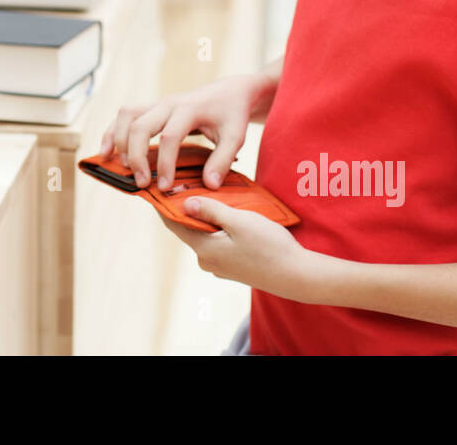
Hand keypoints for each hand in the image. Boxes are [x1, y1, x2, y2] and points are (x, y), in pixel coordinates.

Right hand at [100, 71, 278, 191]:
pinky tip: (106, 151)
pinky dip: (112, 131)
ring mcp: (157, 103)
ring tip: (123, 167)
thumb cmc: (231, 115)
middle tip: (142, 182)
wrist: (228, 92)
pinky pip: (125, 115)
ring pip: (127, 116)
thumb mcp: (235, 137)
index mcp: (190, 109)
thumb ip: (223, 160)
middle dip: (137, 156)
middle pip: (141, 126)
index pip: (170, 137)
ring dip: (120, 141)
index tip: (164, 187)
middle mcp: (169, 103)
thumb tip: (208, 185)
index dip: (164, 163)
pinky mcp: (151, 108)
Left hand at [161, 196, 323, 302]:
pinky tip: (231, 214)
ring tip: (215, 194)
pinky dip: (220, 227)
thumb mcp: (239, 221)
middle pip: (190, 227)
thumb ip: (211, 211)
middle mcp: (206, 260)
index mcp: (204, 249)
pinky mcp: (232, 266)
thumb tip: (185, 203)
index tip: (160, 186)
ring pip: (206, 233)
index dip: (165, 204)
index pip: (173, 223)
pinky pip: (218, 241)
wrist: (296, 276)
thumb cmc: (269, 246)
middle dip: (190, 206)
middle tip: (192, 181)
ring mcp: (219, 265)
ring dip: (208, 216)